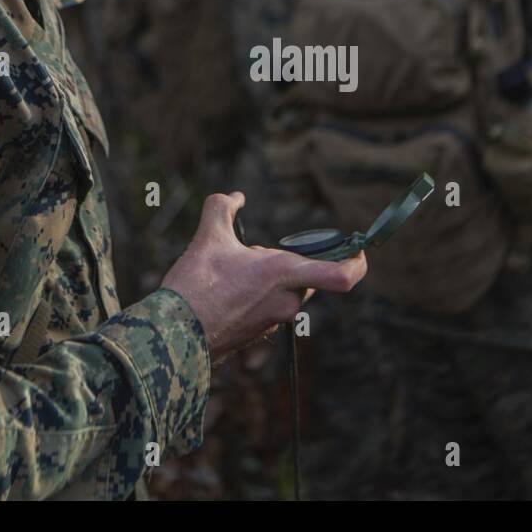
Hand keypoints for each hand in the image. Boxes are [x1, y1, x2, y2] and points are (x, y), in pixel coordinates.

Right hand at [161, 192, 366, 362]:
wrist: (174, 335)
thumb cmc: (195, 286)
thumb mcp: (208, 237)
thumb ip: (222, 208)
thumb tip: (234, 196)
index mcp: (283, 274)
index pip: (341, 276)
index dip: (356, 263)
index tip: (358, 251)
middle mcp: (286, 301)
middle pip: (304, 277)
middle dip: (285, 263)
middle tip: (251, 255)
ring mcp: (273, 322)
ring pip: (285, 292)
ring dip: (267, 279)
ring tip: (229, 274)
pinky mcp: (258, 335)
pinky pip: (268, 309)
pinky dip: (255, 297)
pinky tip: (223, 294)